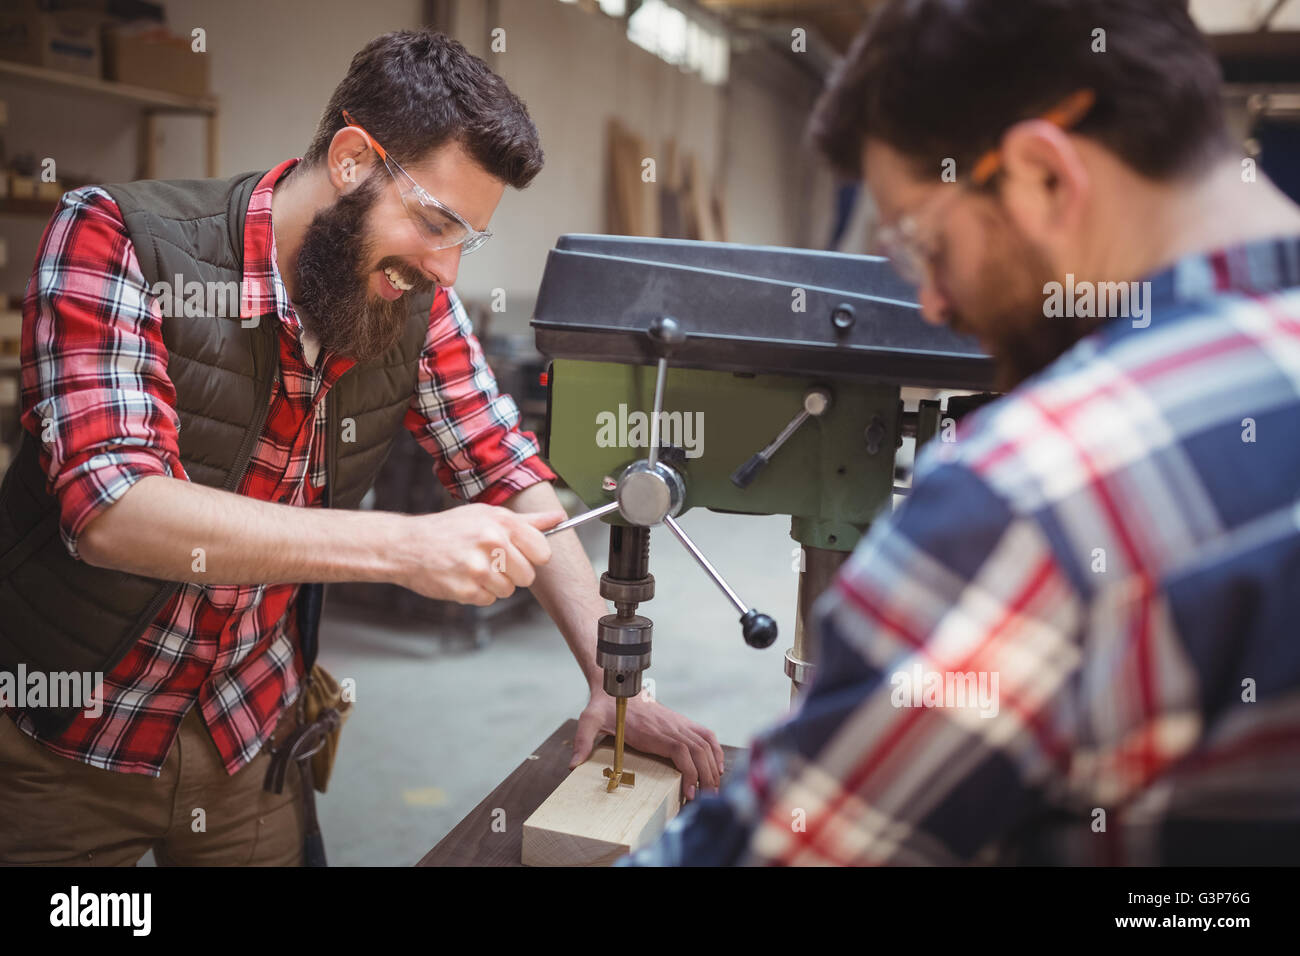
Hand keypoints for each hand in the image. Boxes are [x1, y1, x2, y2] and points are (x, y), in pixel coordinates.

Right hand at [399, 504, 563, 604]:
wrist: (407, 546)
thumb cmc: (449, 529)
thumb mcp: (486, 514)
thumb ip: (527, 520)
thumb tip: (559, 517)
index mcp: (500, 522)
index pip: (542, 550)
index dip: (533, 556)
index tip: (522, 554)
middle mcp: (491, 543)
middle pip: (528, 575)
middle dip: (513, 572)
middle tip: (491, 561)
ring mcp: (478, 568)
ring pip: (509, 590)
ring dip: (495, 584)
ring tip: (474, 568)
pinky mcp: (465, 590)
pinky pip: (489, 600)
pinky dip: (479, 593)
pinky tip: (463, 578)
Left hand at [570, 690, 723, 799]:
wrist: (616, 685)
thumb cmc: (606, 706)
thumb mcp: (589, 720)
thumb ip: (583, 741)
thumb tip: (573, 764)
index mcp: (653, 729)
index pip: (681, 751)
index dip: (690, 773)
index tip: (689, 793)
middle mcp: (671, 725)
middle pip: (699, 751)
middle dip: (707, 777)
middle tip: (707, 801)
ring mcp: (679, 723)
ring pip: (705, 745)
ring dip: (713, 768)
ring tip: (714, 790)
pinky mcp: (681, 722)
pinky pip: (706, 735)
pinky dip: (716, 751)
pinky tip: (718, 768)